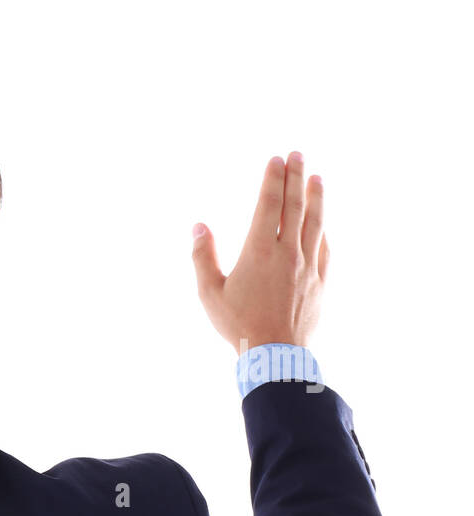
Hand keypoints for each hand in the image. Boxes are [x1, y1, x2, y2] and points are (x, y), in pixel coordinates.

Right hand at [192, 152, 328, 354]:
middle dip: (296, 177)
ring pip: (315, 222)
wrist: (274, 353)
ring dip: (316, 197)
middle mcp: (287, 252)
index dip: (273, 179)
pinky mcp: (321, 281)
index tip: (276, 159)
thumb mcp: (209, 293)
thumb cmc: (238, 324)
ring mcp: (308, 265)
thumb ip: (202, 257)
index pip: (268, 205)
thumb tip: (199, 227)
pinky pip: (325, 247)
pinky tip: (322, 222)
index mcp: (259, 252)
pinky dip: (322, 229)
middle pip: (294, 206)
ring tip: (317, 178)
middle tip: (298, 155)